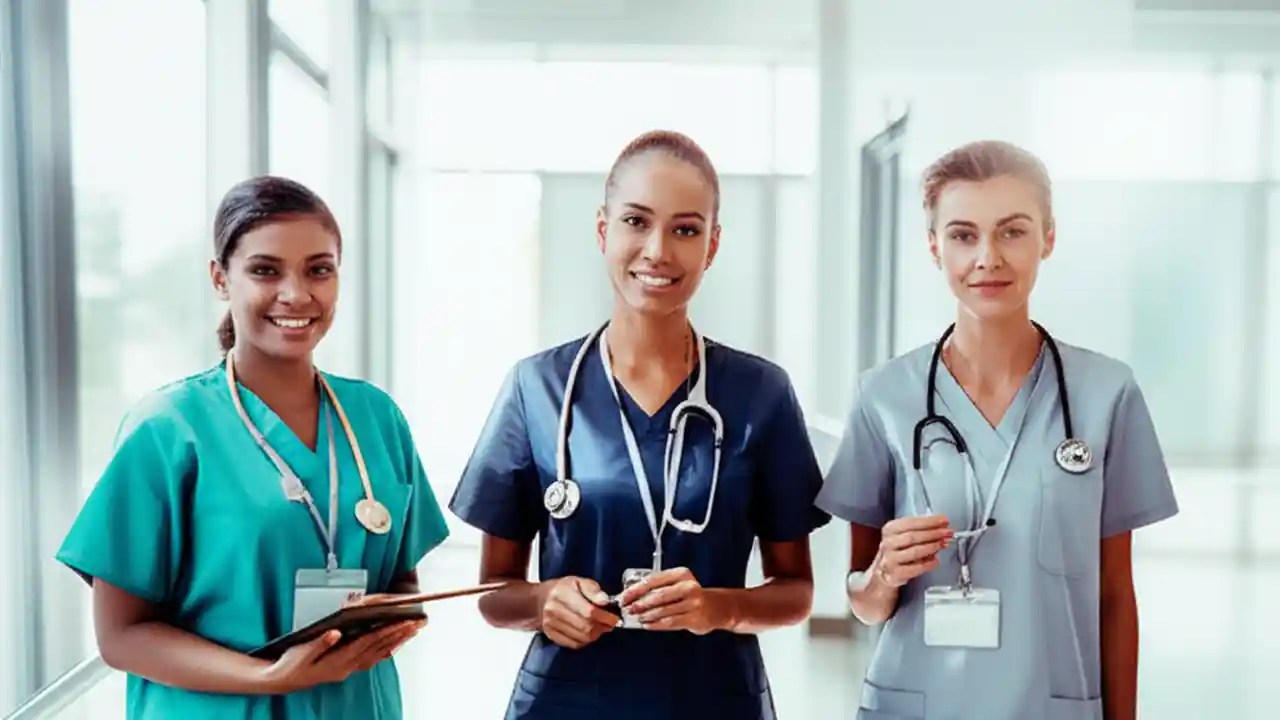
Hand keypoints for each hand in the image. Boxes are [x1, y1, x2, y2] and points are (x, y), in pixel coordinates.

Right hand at [261, 620, 425, 692]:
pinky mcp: (346, 668)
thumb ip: (318, 644)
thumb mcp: (300, 653)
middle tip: (416, 623)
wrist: (281, 680)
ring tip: (412, 630)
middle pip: (378, 648)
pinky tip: (394, 644)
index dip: (385, 632)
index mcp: (338, 661)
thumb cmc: (290, 664)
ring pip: (378, 654)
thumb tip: (335, 633)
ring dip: (396, 642)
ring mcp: (348, 669)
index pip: (367, 643)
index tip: (401, 622)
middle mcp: (347, 667)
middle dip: (398, 635)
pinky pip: (371, 658)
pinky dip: (385, 650)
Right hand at [538, 577, 619, 649]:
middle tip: (610, 623)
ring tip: (600, 627)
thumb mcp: (578, 581)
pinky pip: (574, 644)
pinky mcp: (551, 635)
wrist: (539, 600)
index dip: (606, 617)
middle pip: (586, 626)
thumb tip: (605, 601)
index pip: (589, 611)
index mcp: (562, 594)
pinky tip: (588, 632)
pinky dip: (586, 641)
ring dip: (596, 635)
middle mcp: (554, 610)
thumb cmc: (562, 589)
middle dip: (603, 627)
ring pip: (582, 638)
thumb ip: (593, 590)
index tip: (615, 618)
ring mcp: (551, 625)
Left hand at [619, 567, 725, 634]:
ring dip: (646, 616)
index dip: (636, 590)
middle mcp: (689, 586)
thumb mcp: (677, 584)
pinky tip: (648, 625)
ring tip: (637, 618)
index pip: (653, 580)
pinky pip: (670, 622)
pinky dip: (656, 624)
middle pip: (658, 595)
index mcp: (681, 574)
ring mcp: (693, 603)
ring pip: (663, 610)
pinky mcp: (694, 618)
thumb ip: (658, 588)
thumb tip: (632, 596)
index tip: (624, 597)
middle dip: (640, 603)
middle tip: (629, 609)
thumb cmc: (690, 596)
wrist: (715, 608)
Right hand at [873, 515, 952, 588]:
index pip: (910, 522)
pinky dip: (928, 564)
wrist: (885, 572)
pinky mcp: (896, 573)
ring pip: (915, 551)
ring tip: (943, 544)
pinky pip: (916, 568)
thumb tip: (941, 527)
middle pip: (913, 536)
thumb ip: (921, 531)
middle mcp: (888, 543)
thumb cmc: (898, 551)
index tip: (944, 520)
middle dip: (933, 533)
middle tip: (947, 532)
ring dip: (932, 546)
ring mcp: (891, 559)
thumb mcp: (904, 536)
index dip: (929, 521)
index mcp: (890, 529)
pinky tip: (936, 560)